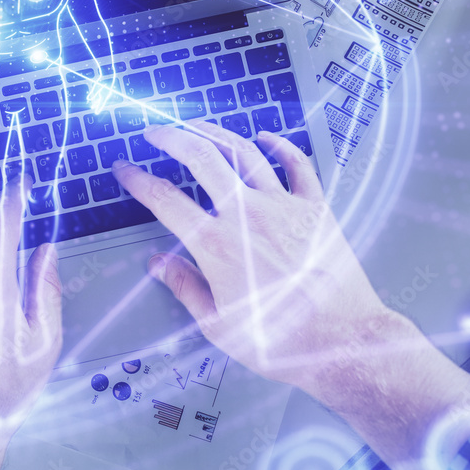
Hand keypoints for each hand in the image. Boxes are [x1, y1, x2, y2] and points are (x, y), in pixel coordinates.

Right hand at [112, 121, 382, 391]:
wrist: (344, 343)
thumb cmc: (281, 343)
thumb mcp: (219, 325)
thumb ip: (185, 287)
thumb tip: (157, 264)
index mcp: (216, 247)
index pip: (164, 201)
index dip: (138, 180)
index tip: (125, 170)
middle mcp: (247, 217)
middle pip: (201, 158)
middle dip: (171, 137)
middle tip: (154, 133)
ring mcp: (284, 207)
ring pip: (243, 152)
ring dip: (214, 132)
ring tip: (195, 126)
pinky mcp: (315, 209)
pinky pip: (297, 165)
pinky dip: (280, 145)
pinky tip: (266, 137)